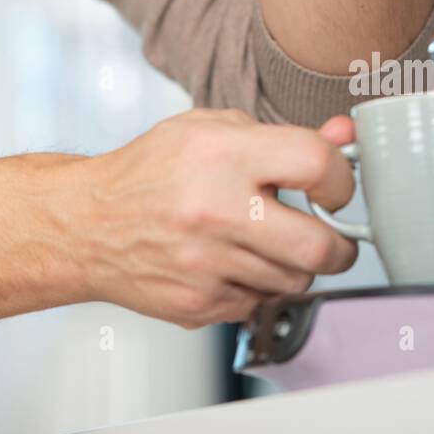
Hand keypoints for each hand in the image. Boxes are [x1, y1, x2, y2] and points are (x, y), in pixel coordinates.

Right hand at [76, 107, 358, 328]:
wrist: (88, 223)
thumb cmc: (150, 171)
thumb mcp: (209, 129)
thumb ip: (280, 136)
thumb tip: (344, 138)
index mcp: (220, 153)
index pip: (315, 165)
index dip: (341, 177)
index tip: (334, 185)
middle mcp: (215, 208)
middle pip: (320, 246)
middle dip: (338, 244)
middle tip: (328, 234)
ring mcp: (206, 263)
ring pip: (295, 280)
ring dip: (293, 264)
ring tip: (265, 241)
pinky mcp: (199, 304)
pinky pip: (259, 303)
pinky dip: (256, 286)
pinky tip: (231, 262)